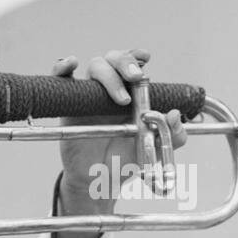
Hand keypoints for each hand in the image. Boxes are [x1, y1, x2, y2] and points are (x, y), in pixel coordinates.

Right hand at [51, 49, 188, 196]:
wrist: (99, 182)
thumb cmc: (126, 162)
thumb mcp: (155, 152)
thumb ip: (172, 136)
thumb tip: (174, 114)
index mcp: (133, 94)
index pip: (134, 65)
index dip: (137, 56)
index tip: (145, 57)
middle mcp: (111, 89)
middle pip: (115, 60)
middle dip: (126, 62)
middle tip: (135, 77)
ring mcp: (90, 94)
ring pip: (95, 66)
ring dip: (108, 74)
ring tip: (122, 99)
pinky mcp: (70, 104)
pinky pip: (62, 78)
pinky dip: (62, 67)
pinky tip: (69, 65)